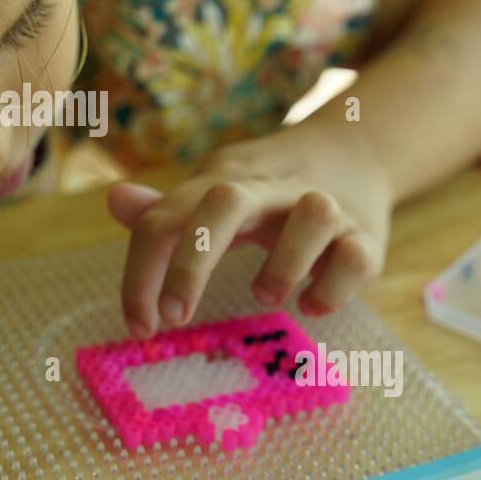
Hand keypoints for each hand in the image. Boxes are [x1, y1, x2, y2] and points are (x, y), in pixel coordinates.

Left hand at [107, 122, 393, 338]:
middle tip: (174, 317)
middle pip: (225, 203)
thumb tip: (115, 200)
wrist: (355, 152)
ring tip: (263, 296)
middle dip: (191, 263)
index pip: (167, 217)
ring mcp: (325, 206)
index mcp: (224, 182)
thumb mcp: (215, 194)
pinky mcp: (366, 235)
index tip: (139, 327)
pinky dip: (331, 287)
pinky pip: (355, 257)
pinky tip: (310, 304)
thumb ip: (168, 211)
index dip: (142, 273)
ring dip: (282, 265)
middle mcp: (272, 188)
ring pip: (312, 216)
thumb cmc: (267, 190)